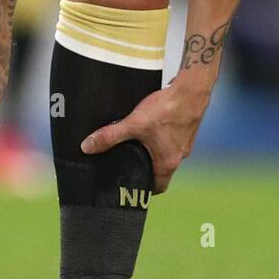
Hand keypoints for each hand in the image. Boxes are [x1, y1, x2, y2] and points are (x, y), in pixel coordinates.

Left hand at [80, 76, 211, 193]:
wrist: (192, 89)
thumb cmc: (168, 109)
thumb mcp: (134, 124)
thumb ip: (110, 136)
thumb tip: (87, 147)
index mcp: (168, 162)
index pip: (157, 188)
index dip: (144, 189)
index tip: (130, 185)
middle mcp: (179, 155)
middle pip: (160, 170)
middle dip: (144, 167)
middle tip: (126, 162)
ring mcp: (184, 142)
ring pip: (165, 152)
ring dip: (151, 150)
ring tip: (134, 143)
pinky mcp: (185, 128)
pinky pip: (170, 138)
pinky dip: (160, 136)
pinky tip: (149, 125)